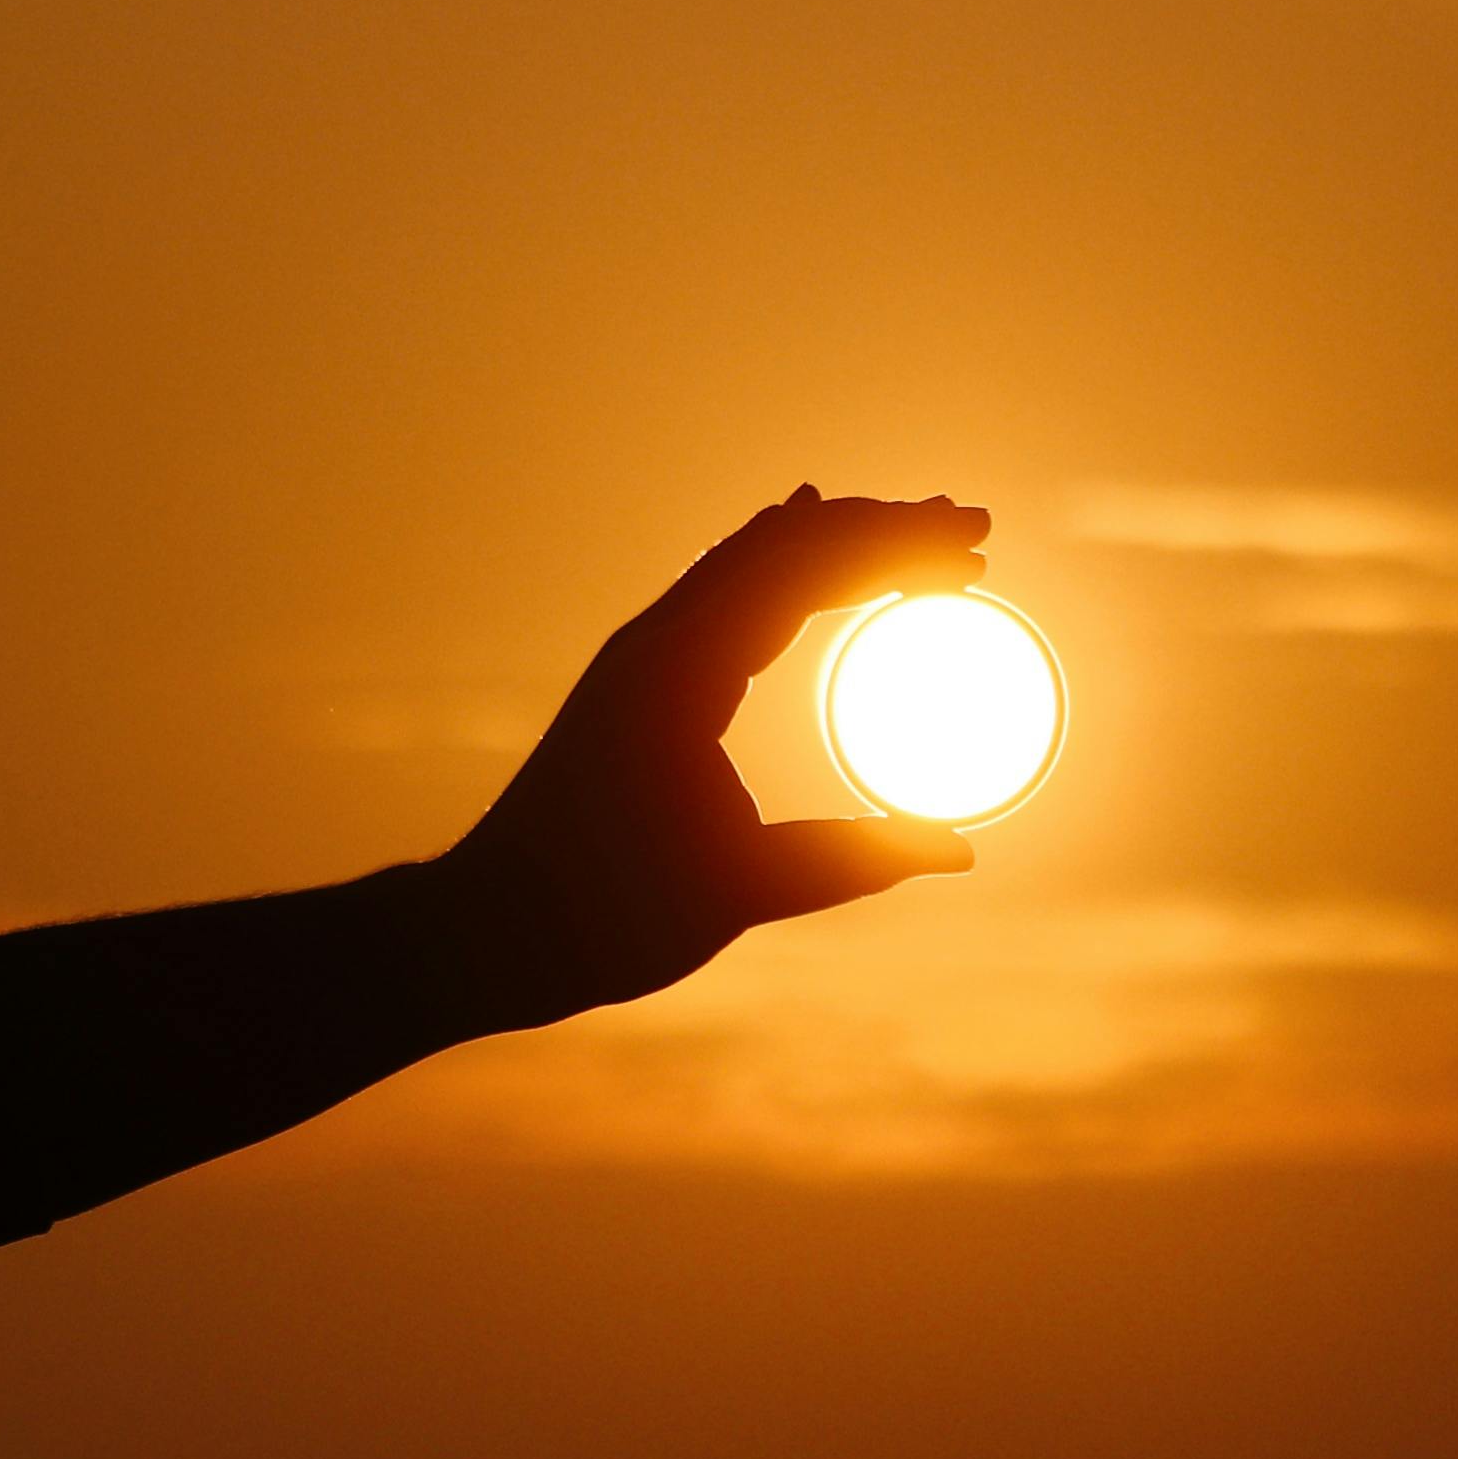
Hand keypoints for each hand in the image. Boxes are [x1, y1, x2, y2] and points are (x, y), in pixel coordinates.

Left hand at [426, 485, 992, 1025]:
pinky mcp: (636, 684)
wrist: (484, 928)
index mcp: (680, 672)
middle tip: (973, 529)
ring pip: (753, 563)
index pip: (804, 571)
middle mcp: (657, 642)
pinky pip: (724, 595)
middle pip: (785, 547)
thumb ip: (850, 863)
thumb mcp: (738, 893)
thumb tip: (962, 849)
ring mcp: (642, 657)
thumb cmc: (598, 917)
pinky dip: (783, 571)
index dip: (897, 551)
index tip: (973, 549)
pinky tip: (804, 556)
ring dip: (837, 545)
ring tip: (917, 539)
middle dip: (884, 531)